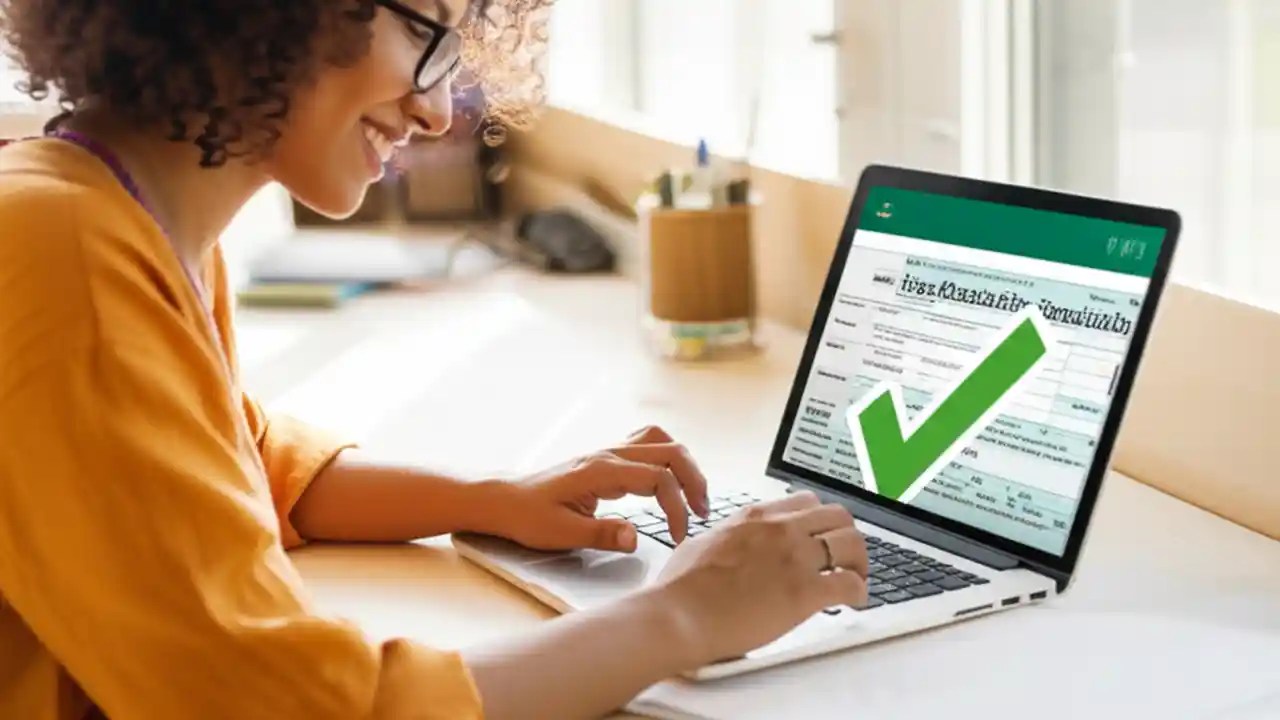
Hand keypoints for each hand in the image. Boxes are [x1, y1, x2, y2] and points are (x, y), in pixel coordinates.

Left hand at [491, 426, 710, 552]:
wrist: (503, 499)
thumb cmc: (528, 517)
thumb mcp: (561, 533)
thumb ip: (601, 535)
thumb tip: (636, 539)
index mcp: (601, 471)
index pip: (658, 478)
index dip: (677, 506)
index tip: (678, 536)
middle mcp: (609, 454)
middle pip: (670, 451)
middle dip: (694, 480)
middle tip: (701, 514)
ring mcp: (608, 452)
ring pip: (661, 442)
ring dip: (684, 466)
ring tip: (693, 497)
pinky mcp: (606, 458)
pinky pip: (647, 445)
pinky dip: (667, 459)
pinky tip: (669, 484)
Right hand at [652, 491, 869, 666]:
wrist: (677, 615)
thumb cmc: (679, 588)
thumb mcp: (700, 544)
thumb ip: (723, 540)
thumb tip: (723, 546)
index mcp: (755, 517)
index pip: (805, 502)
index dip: (819, 521)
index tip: (821, 536)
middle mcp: (779, 529)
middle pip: (837, 515)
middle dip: (846, 536)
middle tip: (846, 558)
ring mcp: (794, 557)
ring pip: (851, 543)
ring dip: (859, 561)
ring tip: (856, 578)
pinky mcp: (804, 591)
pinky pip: (850, 583)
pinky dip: (859, 591)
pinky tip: (854, 600)